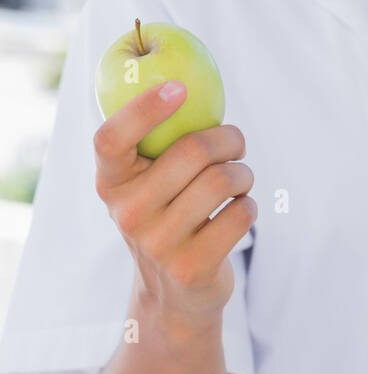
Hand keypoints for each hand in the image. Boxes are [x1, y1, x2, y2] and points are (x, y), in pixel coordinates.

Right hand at [93, 81, 255, 323]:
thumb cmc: (168, 215)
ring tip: (239, 181)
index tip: (178, 87)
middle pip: (191, 151)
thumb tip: (186, 80)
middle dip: (229, 139)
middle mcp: (126, 212)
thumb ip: (158, 143)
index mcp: (110, 182)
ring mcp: (157, 243)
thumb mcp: (147, 184)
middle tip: (236, 144)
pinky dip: (249, 206)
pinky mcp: (191, 266)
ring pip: (221, 180)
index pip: (111, 138)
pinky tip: (238, 212)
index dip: (144, 108)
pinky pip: (240, 213)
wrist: (175, 293)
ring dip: (243, 174)